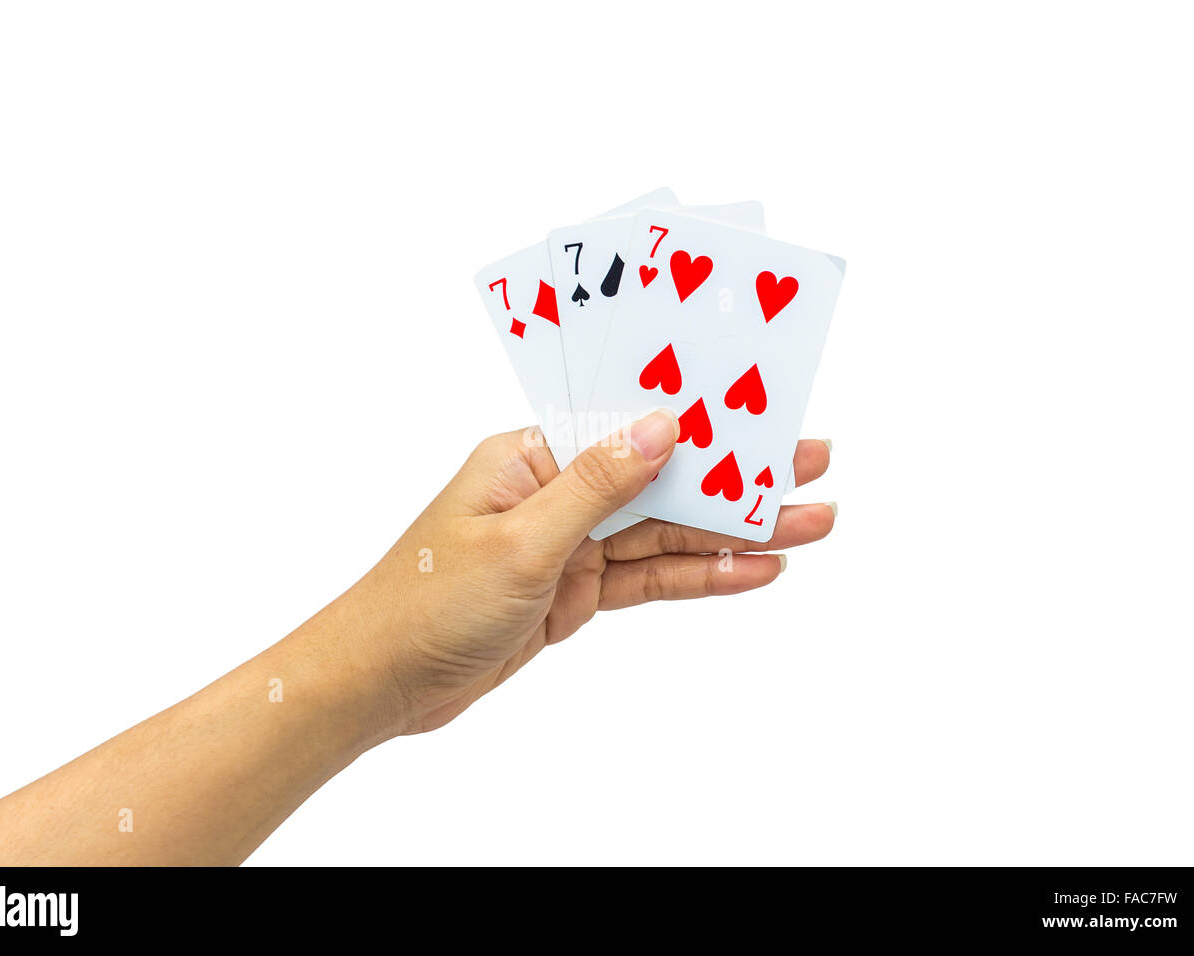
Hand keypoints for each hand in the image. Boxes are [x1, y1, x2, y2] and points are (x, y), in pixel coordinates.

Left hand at [351, 411, 835, 733]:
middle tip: (813, 469)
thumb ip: (598, 487)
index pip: (634, 430)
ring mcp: (570, 544)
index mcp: (531, 457)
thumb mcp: (521, 540)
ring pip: (666, 532)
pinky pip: (649, 579)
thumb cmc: (425, 602)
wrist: (380, 682)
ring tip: (808, 526)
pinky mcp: (575, 593)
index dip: (705, 424)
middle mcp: (556, 492)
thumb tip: (662, 424)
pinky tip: (752, 571)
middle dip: (737, 479)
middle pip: (663, 480)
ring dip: (734, 532)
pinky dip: (700, 576)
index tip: (766, 416)